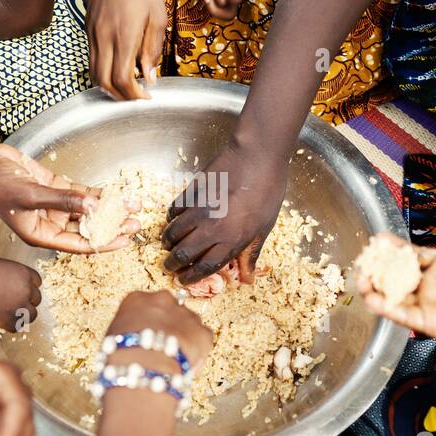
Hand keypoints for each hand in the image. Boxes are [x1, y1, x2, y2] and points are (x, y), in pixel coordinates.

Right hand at [0, 143, 136, 253]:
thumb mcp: (30, 194)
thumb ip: (63, 199)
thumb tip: (92, 205)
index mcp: (41, 234)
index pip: (78, 244)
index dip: (103, 242)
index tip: (124, 239)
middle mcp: (49, 223)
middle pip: (87, 228)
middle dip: (112, 225)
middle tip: (135, 222)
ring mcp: (53, 205)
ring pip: (87, 210)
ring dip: (108, 208)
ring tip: (131, 206)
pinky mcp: (54, 188)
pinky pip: (80, 193)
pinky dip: (96, 193)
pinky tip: (114, 193)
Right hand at [0, 257, 41, 330]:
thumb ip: (10, 274)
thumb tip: (9, 281)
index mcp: (24, 273)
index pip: (37, 281)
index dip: (29, 287)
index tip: (24, 290)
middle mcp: (26, 290)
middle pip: (36, 299)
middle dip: (27, 301)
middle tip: (16, 302)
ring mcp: (20, 306)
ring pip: (32, 315)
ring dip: (23, 315)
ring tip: (12, 313)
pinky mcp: (11, 320)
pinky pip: (17, 326)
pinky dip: (10, 325)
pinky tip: (3, 321)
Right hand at [85, 0, 165, 99]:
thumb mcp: (158, 15)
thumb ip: (152, 48)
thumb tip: (150, 75)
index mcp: (124, 35)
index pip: (122, 79)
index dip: (133, 95)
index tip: (146, 96)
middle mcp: (104, 37)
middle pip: (103, 82)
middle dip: (120, 96)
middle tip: (136, 96)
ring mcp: (92, 31)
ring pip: (93, 71)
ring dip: (109, 84)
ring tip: (128, 84)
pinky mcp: (87, 25)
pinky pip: (91, 56)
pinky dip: (103, 68)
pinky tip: (118, 64)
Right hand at [104, 290, 213, 371]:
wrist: (143, 367)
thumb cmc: (121, 357)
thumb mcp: (113, 336)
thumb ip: (128, 330)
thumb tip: (133, 339)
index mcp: (137, 298)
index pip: (146, 305)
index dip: (148, 323)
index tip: (147, 335)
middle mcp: (163, 300)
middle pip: (170, 309)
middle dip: (169, 325)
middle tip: (163, 346)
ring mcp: (185, 314)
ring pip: (189, 323)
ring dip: (185, 336)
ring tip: (174, 358)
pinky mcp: (203, 332)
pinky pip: (203, 339)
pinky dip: (199, 351)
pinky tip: (186, 365)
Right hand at [162, 141, 286, 284]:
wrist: (257, 156)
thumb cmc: (268, 190)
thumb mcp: (265, 226)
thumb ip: (251, 252)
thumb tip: (247, 278)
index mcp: (233, 239)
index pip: (205, 266)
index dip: (191, 277)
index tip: (183, 280)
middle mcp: (213, 228)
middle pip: (184, 253)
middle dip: (173, 263)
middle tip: (169, 265)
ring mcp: (200, 209)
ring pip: (174, 232)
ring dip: (168, 242)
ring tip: (168, 245)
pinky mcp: (192, 191)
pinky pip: (175, 210)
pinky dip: (171, 218)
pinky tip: (173, 220)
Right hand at [358, 204, 435, 387]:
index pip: (414, 253)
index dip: (395, 247)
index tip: (377, 239)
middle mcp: (435, 283)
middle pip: (398, 273)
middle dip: (379, 266)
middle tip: (363, 258)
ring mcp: (430, 303)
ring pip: (394, 294)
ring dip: (375, 287)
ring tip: (360, 278)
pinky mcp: (430, 323)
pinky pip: (402, 314)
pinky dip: (385, 307)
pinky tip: (371, 299)